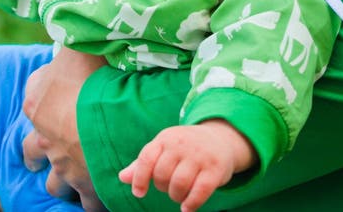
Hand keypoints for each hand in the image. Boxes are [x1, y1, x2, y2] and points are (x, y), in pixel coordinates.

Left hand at [22, 47, 107, 211]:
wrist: (101, 94)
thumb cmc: (82, 67)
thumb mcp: (58, 56)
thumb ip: (50, 68)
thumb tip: (49, 67)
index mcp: (35, 109)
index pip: (28, 136)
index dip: (36, 144)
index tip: (46, 142)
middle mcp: (43, 142)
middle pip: (36, 161)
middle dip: (47, 163)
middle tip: (63, 158)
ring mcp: (64, 165)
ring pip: (57, 187)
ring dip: (67, 182)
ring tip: (82, 175)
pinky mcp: (87, 182)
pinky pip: (89, 204)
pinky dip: (95, 201)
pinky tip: (103, 193)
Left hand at [118, 120, 255, 211]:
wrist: (219, 139)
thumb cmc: (184, 148)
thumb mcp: (163, 149)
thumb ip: (143, 164)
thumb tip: (122, 177)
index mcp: (165, 139)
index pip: (146, 157)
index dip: (139, 177)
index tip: (139, 193)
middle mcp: (181, 144)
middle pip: (162, 174)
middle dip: (162, 187)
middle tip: (169, 187)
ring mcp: (199, 155)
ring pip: (179, 184)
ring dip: (176, 197)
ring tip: (179, 196)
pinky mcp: (215, 168)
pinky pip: (200, 191)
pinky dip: (191, 204)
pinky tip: (187, 208)